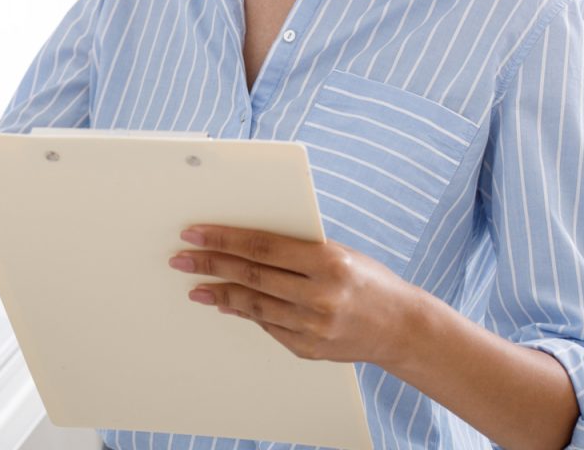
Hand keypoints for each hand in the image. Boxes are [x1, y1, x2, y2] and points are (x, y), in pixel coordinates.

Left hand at [168, 225, 423, 367]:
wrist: (402, 326)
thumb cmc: (367, 279)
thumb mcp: (337, 252)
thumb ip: (294, 251)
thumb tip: (241, 248)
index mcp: (327, 261)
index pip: (262, 246)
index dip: (223, 239)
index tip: (194, 233)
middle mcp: (320, 295)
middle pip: (251, 276)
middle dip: (211, 265)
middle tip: (181, 258)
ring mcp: (314, 326)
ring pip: (254, 306)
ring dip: (220, 295)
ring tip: (196, 285)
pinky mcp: (309, 348)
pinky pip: (267, 327)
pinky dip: (245, 314)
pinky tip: (226, 305)